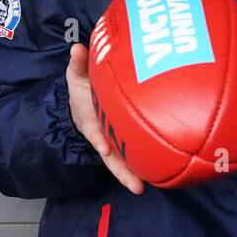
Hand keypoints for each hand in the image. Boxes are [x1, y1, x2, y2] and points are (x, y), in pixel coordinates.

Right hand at [66, 44, 144, 193]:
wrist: (82, 99)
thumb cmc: (82, 86)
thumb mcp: (77, 73)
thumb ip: (78, 62)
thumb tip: (77, 48)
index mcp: (89, 118)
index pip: (94, 130)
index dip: (98, 139)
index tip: (104, 147)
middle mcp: (101, 134)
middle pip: (111, 157)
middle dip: (122, 172)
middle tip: (135, 187)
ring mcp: (112, 140)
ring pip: (123, 161)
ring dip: (132, 174)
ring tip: (144, 189)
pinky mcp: (123, 140)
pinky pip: (133, 154)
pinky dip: (143, 164)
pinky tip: (160, 174)